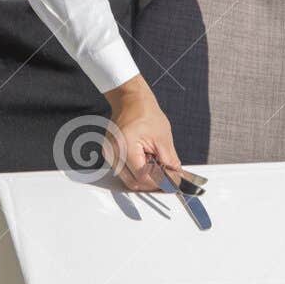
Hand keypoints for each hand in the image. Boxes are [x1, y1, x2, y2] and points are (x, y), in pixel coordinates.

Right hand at [103, 75, 181, 191]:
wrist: (130, 101)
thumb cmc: (145, 113)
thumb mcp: (163, 137)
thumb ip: (169, 161)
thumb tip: (175, 178)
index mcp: (126, 145)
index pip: (142, 176)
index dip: (158, 182)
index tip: (170, 181)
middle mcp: (113, 152)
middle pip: (133, 182)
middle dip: (151, 182)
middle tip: (165, 175)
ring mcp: (109, 154)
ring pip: (127, 179)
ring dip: (143, 176)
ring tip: (153, 162)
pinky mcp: (109, 154)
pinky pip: (123, 171)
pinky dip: (136, 170)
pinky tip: (144, 159)